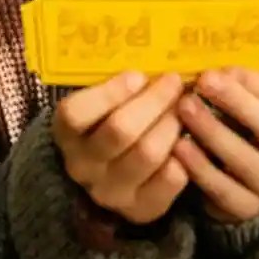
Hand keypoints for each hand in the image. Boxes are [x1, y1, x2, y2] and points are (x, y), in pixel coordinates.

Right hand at [53, 71, 189, 224]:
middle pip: (121, 130)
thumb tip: (160, 50)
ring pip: (149, 152)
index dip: (110, 91)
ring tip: (186, 108)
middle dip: (155, 101)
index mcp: (67, 134)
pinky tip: (190, 139)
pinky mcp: (142, 208)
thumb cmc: (115, 121)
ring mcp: (111, 192)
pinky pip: (171, 178)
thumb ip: (124, 82)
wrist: (115, 176)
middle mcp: (83, 166)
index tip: (139, 75)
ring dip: (173, 124)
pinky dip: (186, 154)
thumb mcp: (107, 102)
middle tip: (176, 82)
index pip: (76, 113)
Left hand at [173, 67, 258, 223]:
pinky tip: (178, 146)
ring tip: (184, 108)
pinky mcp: (247, 209)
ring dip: (212, 131)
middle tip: (204, 81)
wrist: (254, 188)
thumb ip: (244, 90)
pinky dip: (199, 166)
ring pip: (245, 159)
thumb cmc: (251, 134)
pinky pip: (221, 187)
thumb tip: (217, 72)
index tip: (225, 69)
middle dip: (237, 103)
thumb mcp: (257, 109)